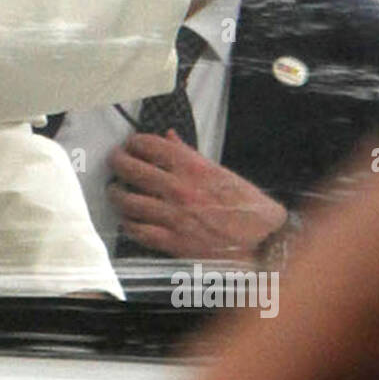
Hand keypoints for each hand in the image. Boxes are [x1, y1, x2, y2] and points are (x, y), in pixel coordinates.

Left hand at [108, 131, 286, 259]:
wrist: (263, 240)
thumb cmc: (246, 207)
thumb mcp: (221, 172)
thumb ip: (190, 155)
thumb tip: (170, 138)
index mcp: (193, 167)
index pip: (150, 145)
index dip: (134, 142)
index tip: (130, 144)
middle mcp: (179, 188)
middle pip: (131, 169)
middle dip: (118, 162)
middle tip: (115, 162)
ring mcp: (174, 215)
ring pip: (128, 200)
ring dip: (117, 194)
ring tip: (117, 192)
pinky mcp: (173, 241)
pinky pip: (138, 230)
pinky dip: (128, 224)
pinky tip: (129, 220)